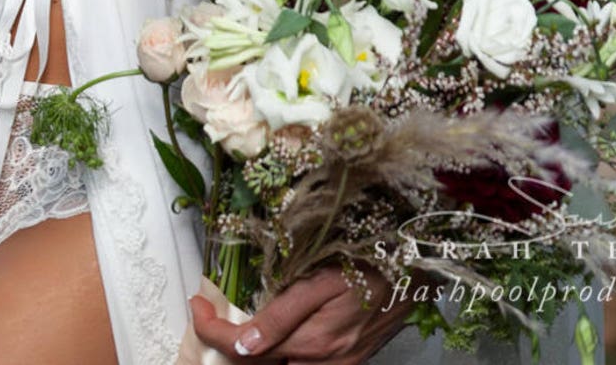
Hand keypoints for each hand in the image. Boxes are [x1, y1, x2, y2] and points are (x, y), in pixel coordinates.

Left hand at [191, 265, 405, 361]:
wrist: (419, 268)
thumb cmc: (371, 262)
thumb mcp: (323, 279)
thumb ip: (283, 313)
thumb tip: (243, 345)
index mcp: (312, 343)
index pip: (243, 350)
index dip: (211, 331)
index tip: (196, 305)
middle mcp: (322, 364)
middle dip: (227, 345)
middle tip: (210, 314)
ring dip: (254, 353)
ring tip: (237, 323)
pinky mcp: (350, 362)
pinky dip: (281, 353)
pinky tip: (278, 332)